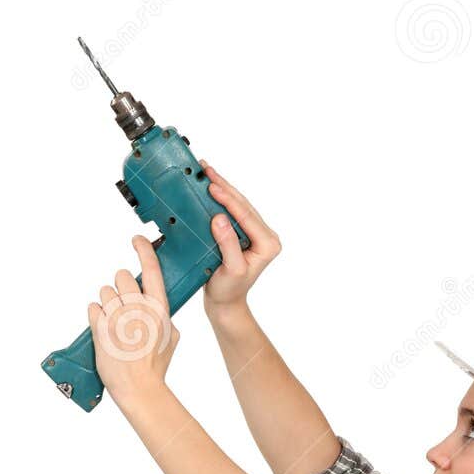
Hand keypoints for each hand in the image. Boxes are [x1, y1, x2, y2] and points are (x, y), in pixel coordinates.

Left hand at [88, 234, 177, 403]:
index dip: (144, 250)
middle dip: (120, 287)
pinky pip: (92, 307)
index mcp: (159, 309)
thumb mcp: (171, 337)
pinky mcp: (100, 328)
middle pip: (122, 276)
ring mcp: (118, 318)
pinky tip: (105, 328)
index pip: (151, 269)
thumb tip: (155, 301)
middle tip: (122, 303)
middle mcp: (138, 309)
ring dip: (107, 302)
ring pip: (105, 292)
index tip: (136, 240)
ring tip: (114, 322)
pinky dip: (96, 315)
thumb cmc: (155, 366)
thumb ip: (163, 315)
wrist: (139, 388)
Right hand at [200, 160, 281, 317]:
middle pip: (243, 204)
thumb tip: (220, 218)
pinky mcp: (242, 233)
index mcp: (268, 244)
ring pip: (237, 204)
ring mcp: (254, 233)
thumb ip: (228, 244)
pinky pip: (232, 210)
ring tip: (206, 171)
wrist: (225, 303)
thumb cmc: (229, 291)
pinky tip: (210, 185)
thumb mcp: (231, 269)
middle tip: (206, 169)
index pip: (246, 215)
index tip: (212, 187)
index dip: (228, 199)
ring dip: (222, 187)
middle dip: (224, 186)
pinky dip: (219, 197)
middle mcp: (264, 235)